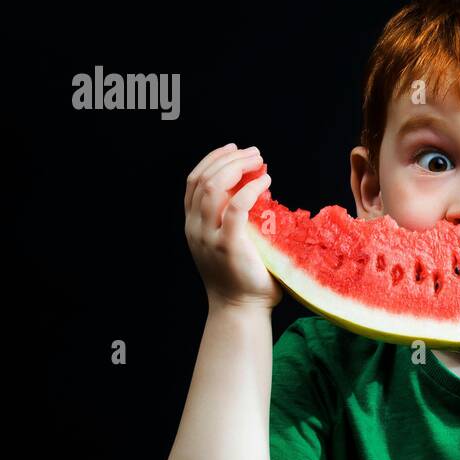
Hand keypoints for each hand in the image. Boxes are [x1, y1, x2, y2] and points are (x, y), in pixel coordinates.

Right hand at [183, 142, 281, 311]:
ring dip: (238, 167)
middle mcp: (195, 228)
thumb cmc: (245, 276)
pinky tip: (266, 182)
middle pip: (203, 179)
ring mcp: (209, 237)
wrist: (241, 310)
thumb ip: (239, 214)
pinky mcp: (228, 245)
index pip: (193, 181)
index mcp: (193, 225)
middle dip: (228, 159)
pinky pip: (236, 208)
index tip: (233, 149)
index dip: (212, 160)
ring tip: (259, 161)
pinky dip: (250, 189)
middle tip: (254, 153)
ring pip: (213, 188)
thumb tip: (259, 187)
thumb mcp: (236, 239)